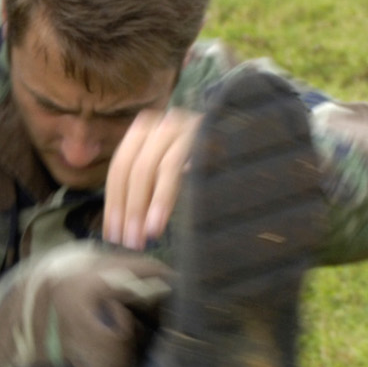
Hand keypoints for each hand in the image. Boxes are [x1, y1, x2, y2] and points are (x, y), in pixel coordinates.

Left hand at [103, 108, 202, 250]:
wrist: (256, 143)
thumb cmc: (214, 166)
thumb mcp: (173, 172)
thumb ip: (149, 188)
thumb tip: (125, 224)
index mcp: (149, 129)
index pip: (120, 167)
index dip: (113, 202)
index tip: (111, 234)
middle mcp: (162, 123)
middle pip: (129, 167)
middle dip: (125, 208)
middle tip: (125, 243)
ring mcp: (180, 126)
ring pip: (146, 169)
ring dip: (139, 208)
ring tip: (140, 240)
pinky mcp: (199, 134)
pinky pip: (171, 168)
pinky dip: (160, 200)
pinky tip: (156, 225)